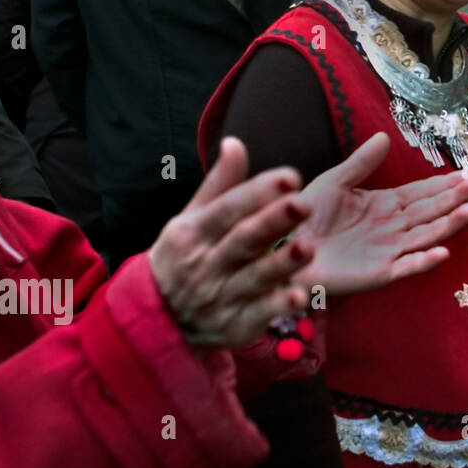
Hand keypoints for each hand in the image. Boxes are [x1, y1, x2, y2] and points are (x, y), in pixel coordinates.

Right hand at [148, 137, 312, 347]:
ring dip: (282, 264)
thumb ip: (220, 184)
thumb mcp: (193, 220)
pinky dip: (278, 307)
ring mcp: (221, 296)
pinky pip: (259, 315)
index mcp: (195, 231)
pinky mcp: (236, 324)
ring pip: (255, 277)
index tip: (290, 176)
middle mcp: (207, 263)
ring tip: (308, 248)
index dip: (258, 192)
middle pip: (243, 240)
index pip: (228, 208)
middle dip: (273, 222)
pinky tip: (300, 297)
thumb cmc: (184, 257)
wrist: (158, 319)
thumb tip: (235, 142)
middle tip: (304, 203)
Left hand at [288, 132, 467, 296]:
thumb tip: (384, 136)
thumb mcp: (334, 181)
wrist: (280, 248)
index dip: (444, 183)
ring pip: (426, 236)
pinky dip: (424, 261)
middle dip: (454, 198)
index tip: (467, 173)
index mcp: (384, 205)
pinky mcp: (378, 273)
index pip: (421, 193)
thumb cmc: (305, 216)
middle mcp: (392, 228)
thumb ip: (361, 163)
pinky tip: (442, 252)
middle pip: (430, 211)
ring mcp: (388, 251)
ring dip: (448, 225)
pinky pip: (406, 266)